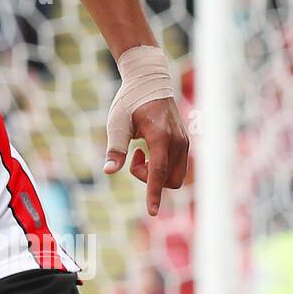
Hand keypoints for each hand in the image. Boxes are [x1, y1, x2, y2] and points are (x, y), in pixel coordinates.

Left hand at [103, 97, 188, 215]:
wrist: (149, 82)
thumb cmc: (130, 101)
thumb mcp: (117, 123)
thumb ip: (115, 149)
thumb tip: (108, 171)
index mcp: (161, 137)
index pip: (158, 172)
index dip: (153, 193)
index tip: (152, 212)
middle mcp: (178, 142)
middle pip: (169, 180)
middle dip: (149, 179)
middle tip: (133, 158)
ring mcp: (184, 143)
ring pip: (173, 176)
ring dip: (154, 173)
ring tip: (138, 153)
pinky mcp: (184, 143)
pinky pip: (174, 167)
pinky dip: (160, 166)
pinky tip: (145, 150)